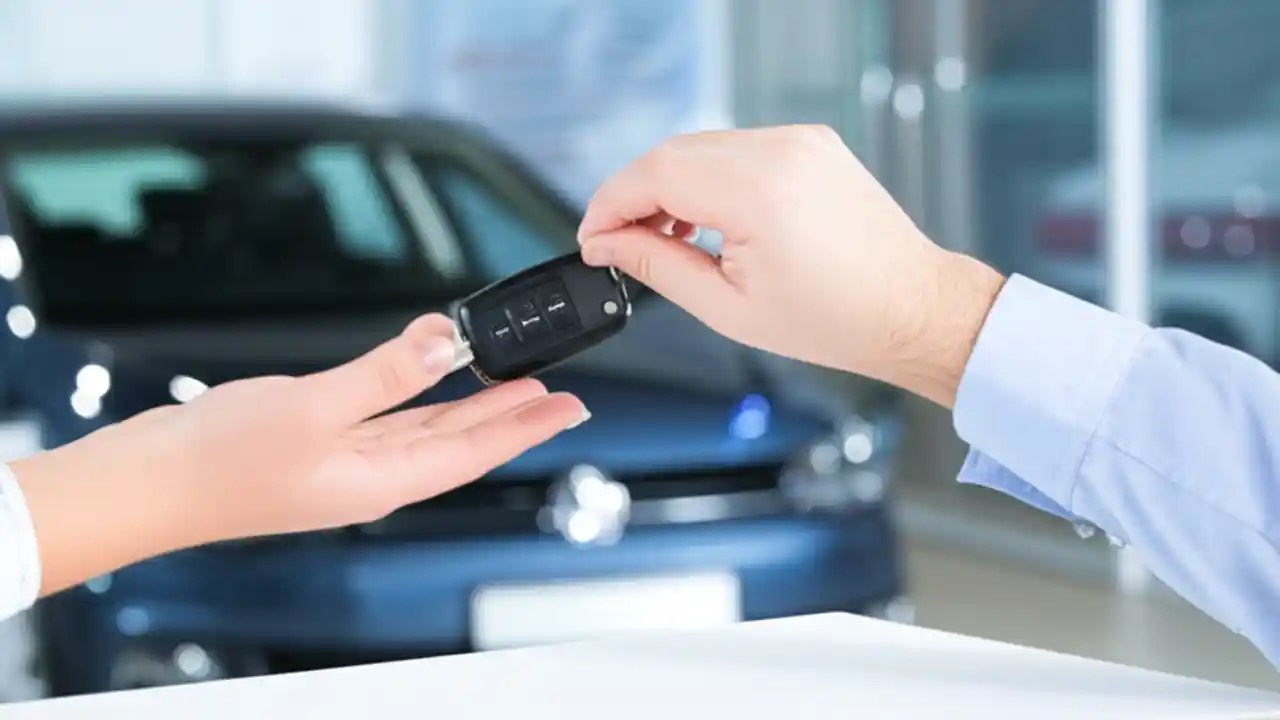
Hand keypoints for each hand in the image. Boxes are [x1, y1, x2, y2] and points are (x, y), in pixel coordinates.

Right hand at [15, 314, 585, 594]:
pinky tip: (427, 371)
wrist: (144, 484)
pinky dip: (412, 390)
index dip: (527, 427)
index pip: (474, 451)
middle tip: (558, 393)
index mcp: (380, 481)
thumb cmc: (215, 466)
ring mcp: (341, 458)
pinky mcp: (313, 437)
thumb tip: (446, 343)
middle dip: (512, 415)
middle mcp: (370, 474)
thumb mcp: (312, 410)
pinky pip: (384, 413)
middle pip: (460, 440)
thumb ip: (384, 375)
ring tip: (513, 381)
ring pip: (425, 426)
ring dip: (470, 402)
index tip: (571, 407)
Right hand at [578, 125, 1004, 406]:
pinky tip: (703, 217)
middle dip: (633, 195)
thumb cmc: (837, 319)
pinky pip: (737, 147)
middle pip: (671, 153)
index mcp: (759, 192)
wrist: (911, 307)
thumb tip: (606, 245)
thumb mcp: (727, 307)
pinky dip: (707, 176)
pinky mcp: (810, 143)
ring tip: (662, 237)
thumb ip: (657, 264)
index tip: (592, 238)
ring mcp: (799, 140)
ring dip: (668, 184)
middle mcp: (780, 151)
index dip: (610, 205)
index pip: (654, 174)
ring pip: (700, 146)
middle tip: (616, 242)